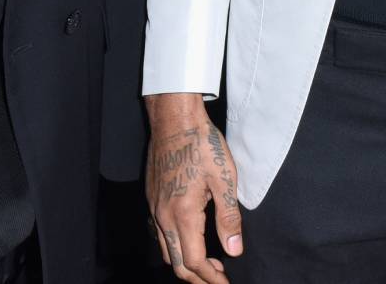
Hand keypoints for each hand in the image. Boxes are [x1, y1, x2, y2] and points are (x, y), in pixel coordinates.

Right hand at [143, 93, 242, 281]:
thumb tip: (234, 250)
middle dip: (198, 278)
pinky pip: (159, 232)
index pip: (195, 261)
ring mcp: (154, 206)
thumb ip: (229, 218)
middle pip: (176, 262)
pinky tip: (191, 236)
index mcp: (183, 214)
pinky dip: (174, 245)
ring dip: (185, 262)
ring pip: (165, 249)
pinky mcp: (152, 196)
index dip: (212, 278)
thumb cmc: (201, 144)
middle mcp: (163, 215)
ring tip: (209, 261)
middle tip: (219, 278)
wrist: (174, 117)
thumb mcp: (224, 180)